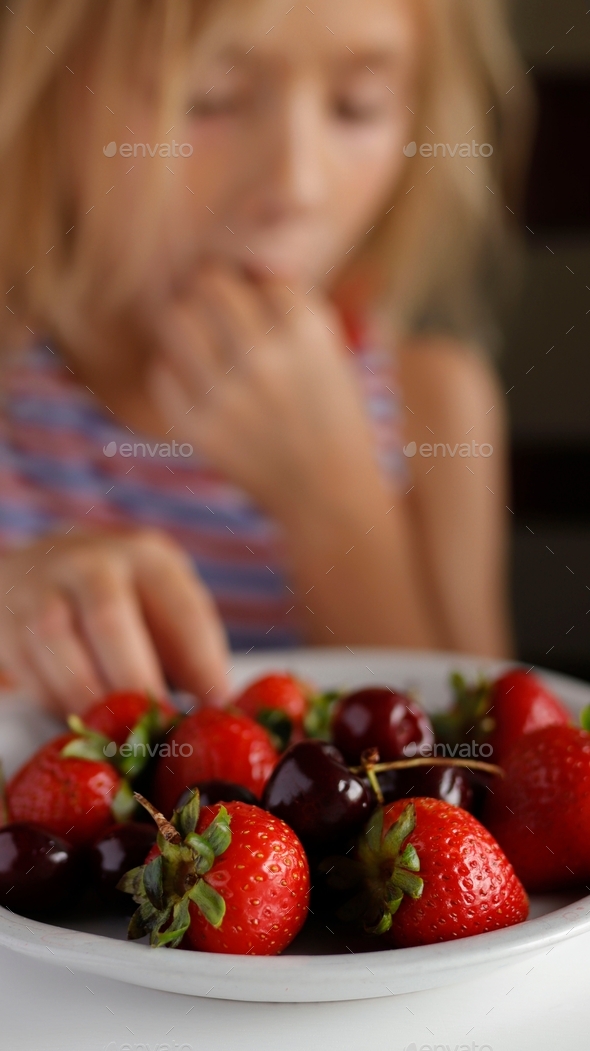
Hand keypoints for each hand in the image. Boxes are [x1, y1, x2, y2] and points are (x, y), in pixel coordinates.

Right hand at [0, 530, 228, 713]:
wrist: (45, 566)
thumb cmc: (126, 600)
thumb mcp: (164, 604)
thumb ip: (189, 647)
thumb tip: (216, 705)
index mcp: (148, 557)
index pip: (179, 608)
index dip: (200, 662)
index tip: (214, 706)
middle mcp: (93, 562)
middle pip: (110, 620)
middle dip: (134, 681)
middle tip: (157, 727)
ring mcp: (44, 584)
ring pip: (57, 640)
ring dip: (88, 695)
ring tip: (115, 734)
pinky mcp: (9, 618)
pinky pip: (28, 663)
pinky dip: (53, 698)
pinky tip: (78, 721)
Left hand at [150, 264, 385, 524]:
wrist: (330, 496)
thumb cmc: (332, 413)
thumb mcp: (329, 348)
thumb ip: (288, 299)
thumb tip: (242, 256)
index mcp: (306, 333)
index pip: (254, 268)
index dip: (251, 279)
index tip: (254, 298)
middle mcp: (265, 361)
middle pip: (208, 283)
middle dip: (211, 289)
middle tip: (216, 306)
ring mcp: (228, 399)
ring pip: (175, 321)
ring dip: (185, 321)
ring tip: (201, 336)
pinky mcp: (200, 431)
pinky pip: (163, 374)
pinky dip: (175, 369)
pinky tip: (199, 380)